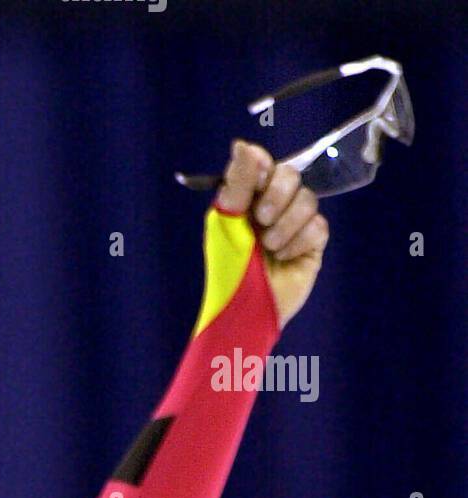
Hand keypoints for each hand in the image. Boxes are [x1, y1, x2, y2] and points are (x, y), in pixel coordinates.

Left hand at [215, 139, 329, 327]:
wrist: (248, 308)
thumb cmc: (228, 267)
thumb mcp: (226, 222)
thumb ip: (238, 183)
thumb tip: (243, 143)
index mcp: (246, 198)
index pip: (264, 165)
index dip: (264, 169)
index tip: (257, 182)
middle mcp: (270, 206)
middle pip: (291, 175)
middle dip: (277, 196)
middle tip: (260, 220)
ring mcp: (293, 224)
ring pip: (308, 199)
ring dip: (286, 225)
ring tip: (270, 249)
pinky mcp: (312, 243)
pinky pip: (318, 226)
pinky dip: (299, 242)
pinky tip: (284, 259)